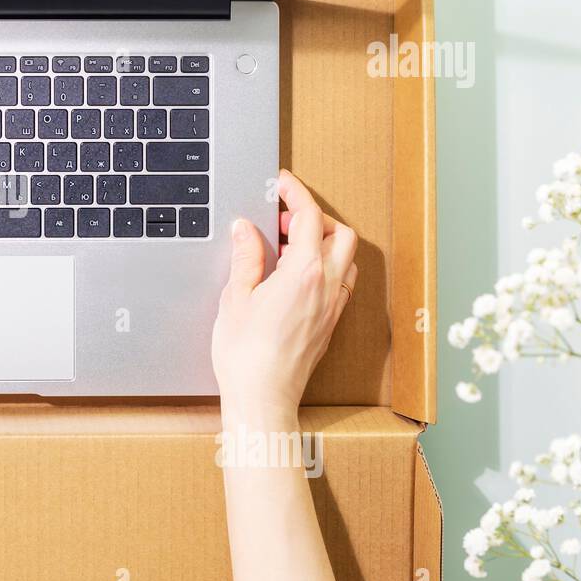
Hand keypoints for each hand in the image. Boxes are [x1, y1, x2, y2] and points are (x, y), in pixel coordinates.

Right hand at [211, 169, 357, 423]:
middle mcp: (326, 285)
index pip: (309, 217)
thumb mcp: (235, 297)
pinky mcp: (331, 323)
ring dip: (323, 243)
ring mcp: (333, 305)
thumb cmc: (245, 354)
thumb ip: (245, 257)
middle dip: (314, 218)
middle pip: (339, 233)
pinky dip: (325, 267)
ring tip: (286, 249)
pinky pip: (341, 282)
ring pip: (345, 258)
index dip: (295, 193)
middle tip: (280, 221)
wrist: (263, 397)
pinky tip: (296, 277)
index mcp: (302, 272)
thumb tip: (245, 229)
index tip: (282, 183)